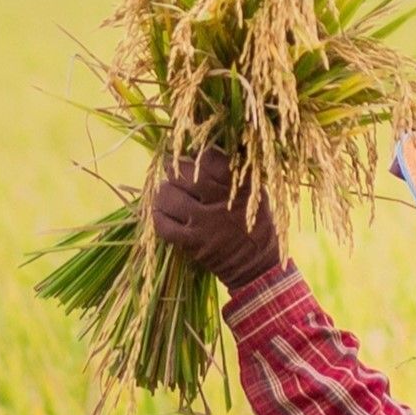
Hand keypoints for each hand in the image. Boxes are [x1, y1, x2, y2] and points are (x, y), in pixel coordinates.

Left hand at [150, 147, 282, 289]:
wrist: (257, 265)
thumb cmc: (255, 224)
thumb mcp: (254, 192)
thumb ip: (233, 172)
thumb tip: (204, 149)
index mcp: (238, 184)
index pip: (209, 157)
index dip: (196, 153)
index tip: (191, 154)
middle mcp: (220, 200)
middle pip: (183, 173)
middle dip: (173, 168)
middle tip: (171, 169)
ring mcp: (204, 222)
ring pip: (168, 197)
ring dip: (162, 193)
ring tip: (165, 192)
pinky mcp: (192, 243)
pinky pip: (163, 224)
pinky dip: (158, 216)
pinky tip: (161, 213)